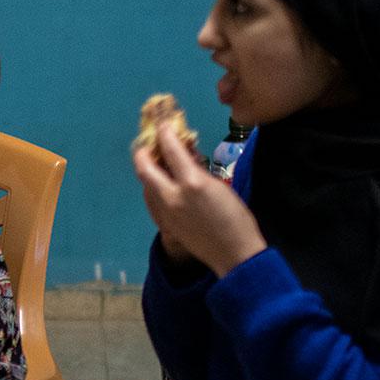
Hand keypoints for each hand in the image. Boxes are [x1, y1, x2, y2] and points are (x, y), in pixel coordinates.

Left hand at [133, 122, 267, 276]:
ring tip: (158, 162)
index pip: (170, 149)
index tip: (163, 125)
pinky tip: (163, 184)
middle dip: (143, 151)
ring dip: (148, 169)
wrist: (234, 254)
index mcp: (191, 182)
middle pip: (144, 167)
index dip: (164, 133)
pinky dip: (153, 187)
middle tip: (150, 144)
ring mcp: (164, 211)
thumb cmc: (236, 217)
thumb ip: (197, 168)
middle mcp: (171, 196)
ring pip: (145, 184)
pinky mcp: (164, 224)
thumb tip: (184, 152)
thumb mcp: (219, 186)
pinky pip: (151, 199)